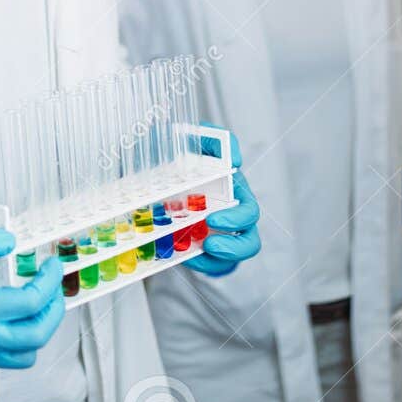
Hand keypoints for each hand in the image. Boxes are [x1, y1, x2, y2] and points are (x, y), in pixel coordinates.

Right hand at [0, 223, 64, 371]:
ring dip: (39, 329)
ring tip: (38, 305)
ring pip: (25, 355)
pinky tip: (14, 318)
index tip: (52, 267)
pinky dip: (19, 341)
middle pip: (36, 335)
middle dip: (53, 309)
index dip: (49, 282)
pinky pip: (6, 360)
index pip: (30, 302)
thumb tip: (8, 243)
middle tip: (54, 288)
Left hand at [185, 124, 259, 276]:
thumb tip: (235, 159)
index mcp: (234, 192)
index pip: (249, 213)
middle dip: (234, 248)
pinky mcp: (202, 246)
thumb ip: (216, 139)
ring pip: (230, 260)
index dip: (237, 220)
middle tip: (209, 244)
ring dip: (214, 261)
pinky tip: (181, 256)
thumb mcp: (194, 136)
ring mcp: (218, 233)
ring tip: (191, 254)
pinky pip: (210, 265)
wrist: (152, 161)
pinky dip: (199, 265)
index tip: (212, 219)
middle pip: (249, 242)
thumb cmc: (179, 148)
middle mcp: (230, 215)